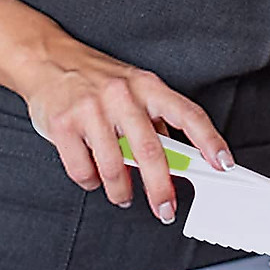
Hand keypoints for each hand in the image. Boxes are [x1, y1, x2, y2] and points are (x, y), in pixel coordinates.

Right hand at [23, 39, 232, 221]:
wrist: (47, 60)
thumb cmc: (95, 77)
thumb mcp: (133, 86)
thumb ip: (156, 118)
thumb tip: (180, 155)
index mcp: (147, 86)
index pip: (188, 114)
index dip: (209, 140)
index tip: (222, 164)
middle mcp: (122, 95)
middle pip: (151, 151)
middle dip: (161, 188)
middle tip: (166, 209)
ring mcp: (92, 109)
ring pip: (114, 169)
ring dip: (121, 192)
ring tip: (123, 196)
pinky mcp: (63, 125)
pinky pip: (83, 171)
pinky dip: (91, 182)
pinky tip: (94, 177)